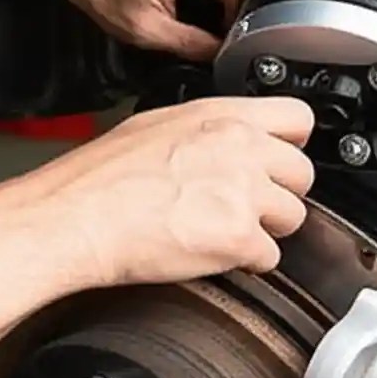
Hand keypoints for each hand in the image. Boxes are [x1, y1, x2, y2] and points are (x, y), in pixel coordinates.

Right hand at [0, 97, 314, 296]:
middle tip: (248, 205)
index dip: (290, 145)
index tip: (278, 160)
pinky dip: (247, 262)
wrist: (73, 217)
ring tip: (226, 231)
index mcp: (223, 115)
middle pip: (303, 173)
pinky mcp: (237, 238)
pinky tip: (215, 253)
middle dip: (279, 193)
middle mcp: (242, 147)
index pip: (298, 119)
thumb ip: (208, 128)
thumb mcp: (158, 124)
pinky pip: (269, 257)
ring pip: (293, 217)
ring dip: (266, 229)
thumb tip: (227, 138)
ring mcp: (244, 193)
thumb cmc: (99, 176)